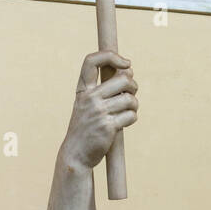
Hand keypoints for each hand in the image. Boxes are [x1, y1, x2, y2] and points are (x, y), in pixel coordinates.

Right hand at [61, 51, 137, 169]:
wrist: (76, 153)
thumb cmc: (86, 127)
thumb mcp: (86, 104)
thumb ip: (102, 88)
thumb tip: (129, 71)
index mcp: (83, 89)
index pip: (92, 60)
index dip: (111, 56)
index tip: (126, 63)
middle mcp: (89, 98)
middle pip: (123, 79)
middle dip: (133, 86)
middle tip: (131, 94)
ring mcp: (98, 112)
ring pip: (130, 99)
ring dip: (134, 105)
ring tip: (128, 111)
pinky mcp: (108, 126)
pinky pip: (131, 116)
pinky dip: (132, 118)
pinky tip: (124, 122)